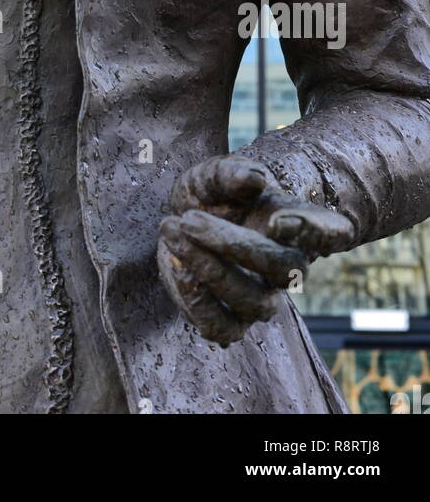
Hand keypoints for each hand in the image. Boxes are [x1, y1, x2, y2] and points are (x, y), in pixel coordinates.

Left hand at [156, 154, 353, 346]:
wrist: (190, 218)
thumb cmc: (215, 193)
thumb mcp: (217, 174)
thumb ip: (232, 173)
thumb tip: (253, 179)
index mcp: (298, 225)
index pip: (328, 232)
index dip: (310, 229)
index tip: (278, 219)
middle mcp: (287, 269)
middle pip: (282, 271)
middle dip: (232, 244)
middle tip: (190, 217)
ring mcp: (260, 299)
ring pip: (252, 304)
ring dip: (209, 271)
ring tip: (173, 230)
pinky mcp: (229, 321)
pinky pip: (221, 328)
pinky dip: (196, 301)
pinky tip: (176, 264)